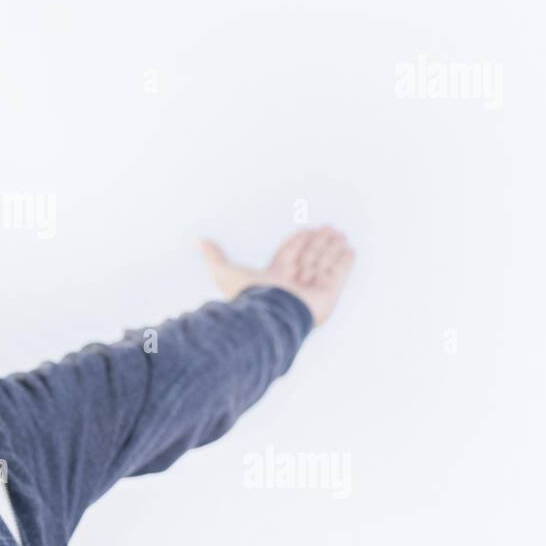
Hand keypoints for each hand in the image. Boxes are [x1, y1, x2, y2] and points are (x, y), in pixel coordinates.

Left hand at [199, 226, 354, 326]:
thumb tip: (196, 240)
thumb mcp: (224, 271)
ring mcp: (311, 289)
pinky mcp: (328, 294)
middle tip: (328, 228)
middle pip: (308, 256)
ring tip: (339, 234)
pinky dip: (344, 261)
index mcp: (274, 278)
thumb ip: (213, 255)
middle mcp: (294, 284)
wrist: (268, 316)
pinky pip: (338, 273)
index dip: (297, 242)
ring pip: (323, 262)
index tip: (306, 230)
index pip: (289, 255)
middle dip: (318, 242)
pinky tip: (349, 250)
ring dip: (331, 247)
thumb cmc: (248, 296)